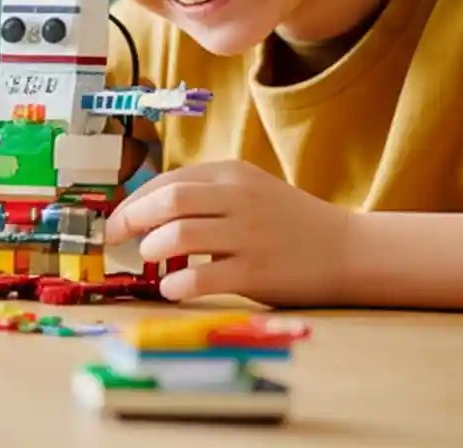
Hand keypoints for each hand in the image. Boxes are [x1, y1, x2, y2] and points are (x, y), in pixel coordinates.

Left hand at [105, 159, 352, 306]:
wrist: (349, 250)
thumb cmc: (287, 223)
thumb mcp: (248, 191)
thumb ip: (203, 195)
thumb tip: (142, 212)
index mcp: (231, 174)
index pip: (167, 181)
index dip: (132, 201)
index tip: (114, 222)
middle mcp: (238, 199)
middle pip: (168, 200)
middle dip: (131, 220)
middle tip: (115, 239)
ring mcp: (249, 235)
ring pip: (180, 235)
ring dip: (153, 249)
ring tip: (150, 261)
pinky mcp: (257, 271)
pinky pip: (203, 277)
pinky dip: (177, 285)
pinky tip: (171, 289)